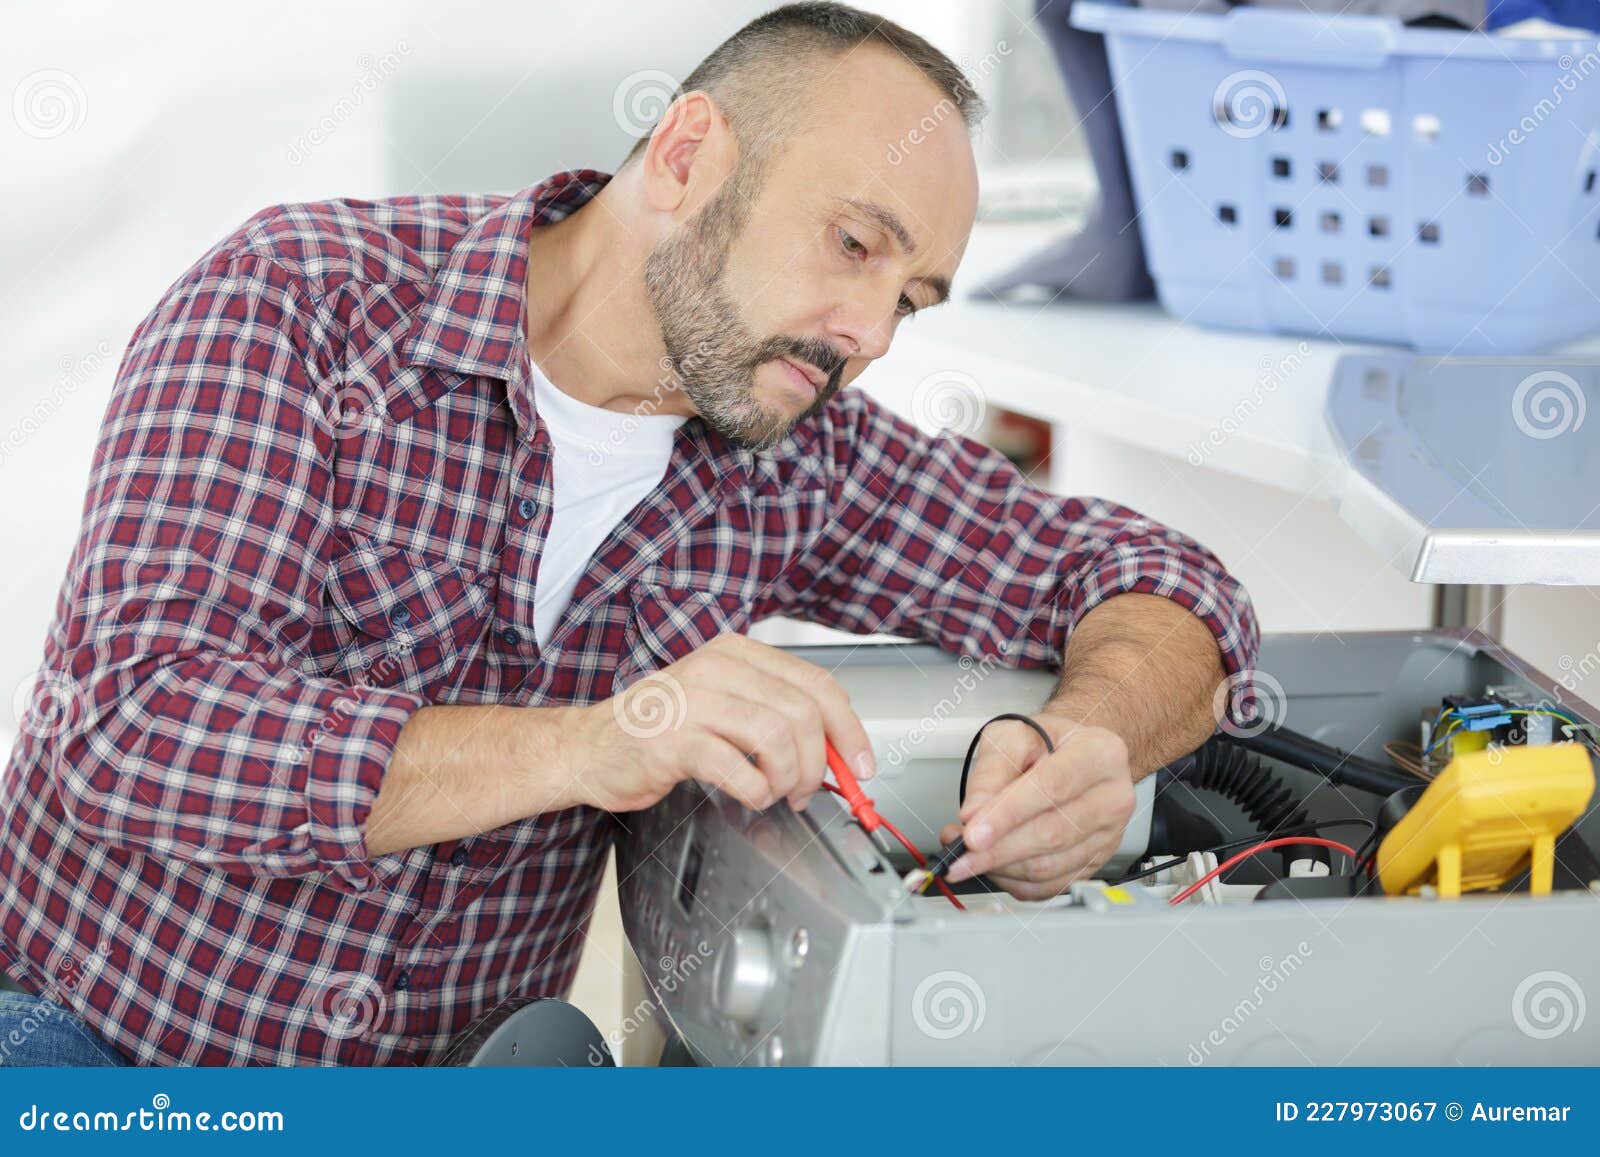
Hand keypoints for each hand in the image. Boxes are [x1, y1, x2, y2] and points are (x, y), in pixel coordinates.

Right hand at [563, 633, 874, 813]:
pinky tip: (749, 795)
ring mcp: (694, 702)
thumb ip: (775, 714)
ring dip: (790, 779)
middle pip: (804, 714)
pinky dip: (757, 791)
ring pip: (778, 738)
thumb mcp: (722, 703)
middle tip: (810, 789)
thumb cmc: (658, 729)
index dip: (850, 729)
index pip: (817, 684)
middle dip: (820, 763)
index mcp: (736, 653)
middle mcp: (717, 668)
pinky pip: (740, 769)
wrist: (588, 747)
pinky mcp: (674, 741)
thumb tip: (836, 749)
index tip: (862, 763)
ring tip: (778, 793)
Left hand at [937, 713, 1134, 899]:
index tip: (973, 833)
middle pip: (1052, 833)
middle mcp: (1112, 797)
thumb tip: (974, 813)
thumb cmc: (1048, 742)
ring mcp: (1108, 834)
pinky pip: (1051, 884)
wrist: (1075, 754)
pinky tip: (994, 866)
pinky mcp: (1095, 861)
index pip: (1051, 788)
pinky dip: (1015, 882)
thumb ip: (991, 771)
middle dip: (998, 850)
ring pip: (1050, 866)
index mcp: (1100, 754)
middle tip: (960, 855)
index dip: (1008, 815)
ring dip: (1001, 867)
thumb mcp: (1013, 736)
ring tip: (968, 855)